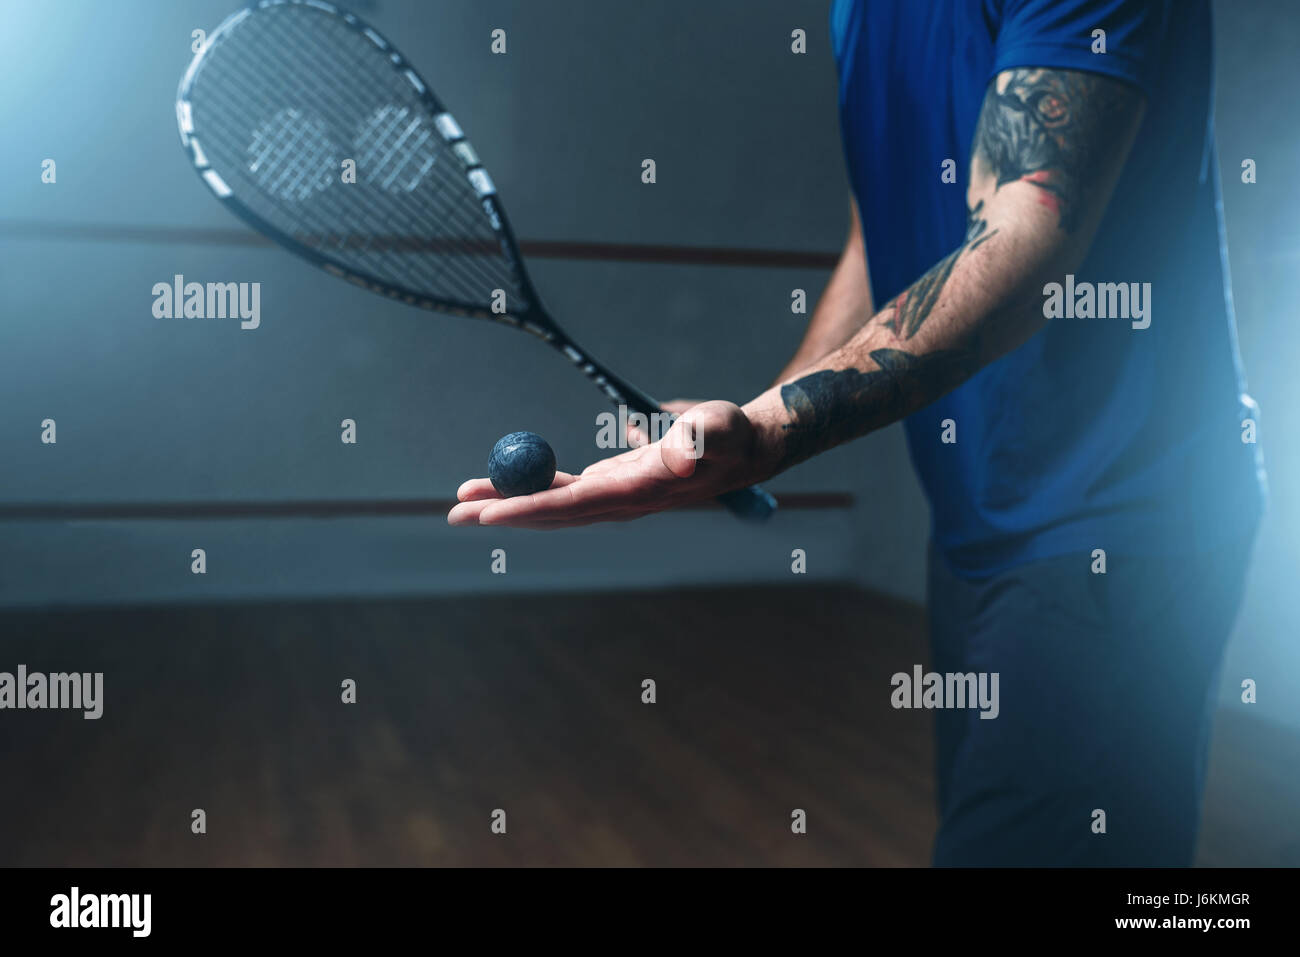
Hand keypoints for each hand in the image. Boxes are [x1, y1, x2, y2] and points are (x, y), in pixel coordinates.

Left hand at [448, 400, 766, 528]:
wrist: (743, 451)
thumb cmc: (730, 436)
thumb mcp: (717, 429)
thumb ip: (698, 439)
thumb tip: (680, 450)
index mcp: (636, 492)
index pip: (572, 505)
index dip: (528, 509)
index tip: (489, 513)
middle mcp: (618, 502)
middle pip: (549, 512)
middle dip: (501, 512)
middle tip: (453, 511)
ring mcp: (611, 496)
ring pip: (550, 503)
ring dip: (506, 501)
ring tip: (463, 495)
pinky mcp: (610, 484)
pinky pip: (563, 489)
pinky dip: (531, 486)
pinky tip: (504, 482)